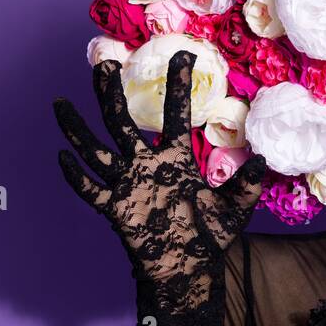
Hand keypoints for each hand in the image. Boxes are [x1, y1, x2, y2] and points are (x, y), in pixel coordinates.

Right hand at [54, 51, 264, 325]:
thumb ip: (247, 185)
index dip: (179, 86)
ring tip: (60, 102)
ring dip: (78, 128)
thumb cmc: (209, 238)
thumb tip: (265, 159)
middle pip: (124, 122)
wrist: (188, 271)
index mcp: (176, 160)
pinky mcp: (115, 209)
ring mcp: (128, 185)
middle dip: (113, 94)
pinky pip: (91, 190)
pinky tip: (63, 158)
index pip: (175, 115)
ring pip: (98, 149)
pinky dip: (77, 177)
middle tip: (107, 63)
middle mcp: (147, 166)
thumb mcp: (235, 208)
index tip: (183, 55)